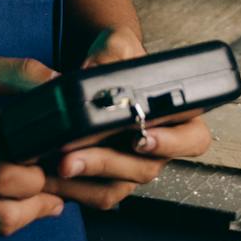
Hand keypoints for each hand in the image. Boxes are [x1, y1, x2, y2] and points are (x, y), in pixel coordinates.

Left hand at [43, 31, 213, 210]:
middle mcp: (157, 149)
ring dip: (84, 181)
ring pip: (116, 187)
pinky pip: (92, 195)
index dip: (171, 143)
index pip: (192, 139)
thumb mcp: (118, 45)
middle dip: (106, 164)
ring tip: (56, 167)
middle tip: (74, 157)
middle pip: (144, 169)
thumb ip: (112, 52)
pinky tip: (48, 175)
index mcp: (176, 117)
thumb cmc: (117, 58)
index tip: (141, 137)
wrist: (93, 73)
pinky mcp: (105, 179)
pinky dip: (70, 189)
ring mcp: (131, 167)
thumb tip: (93, 72)